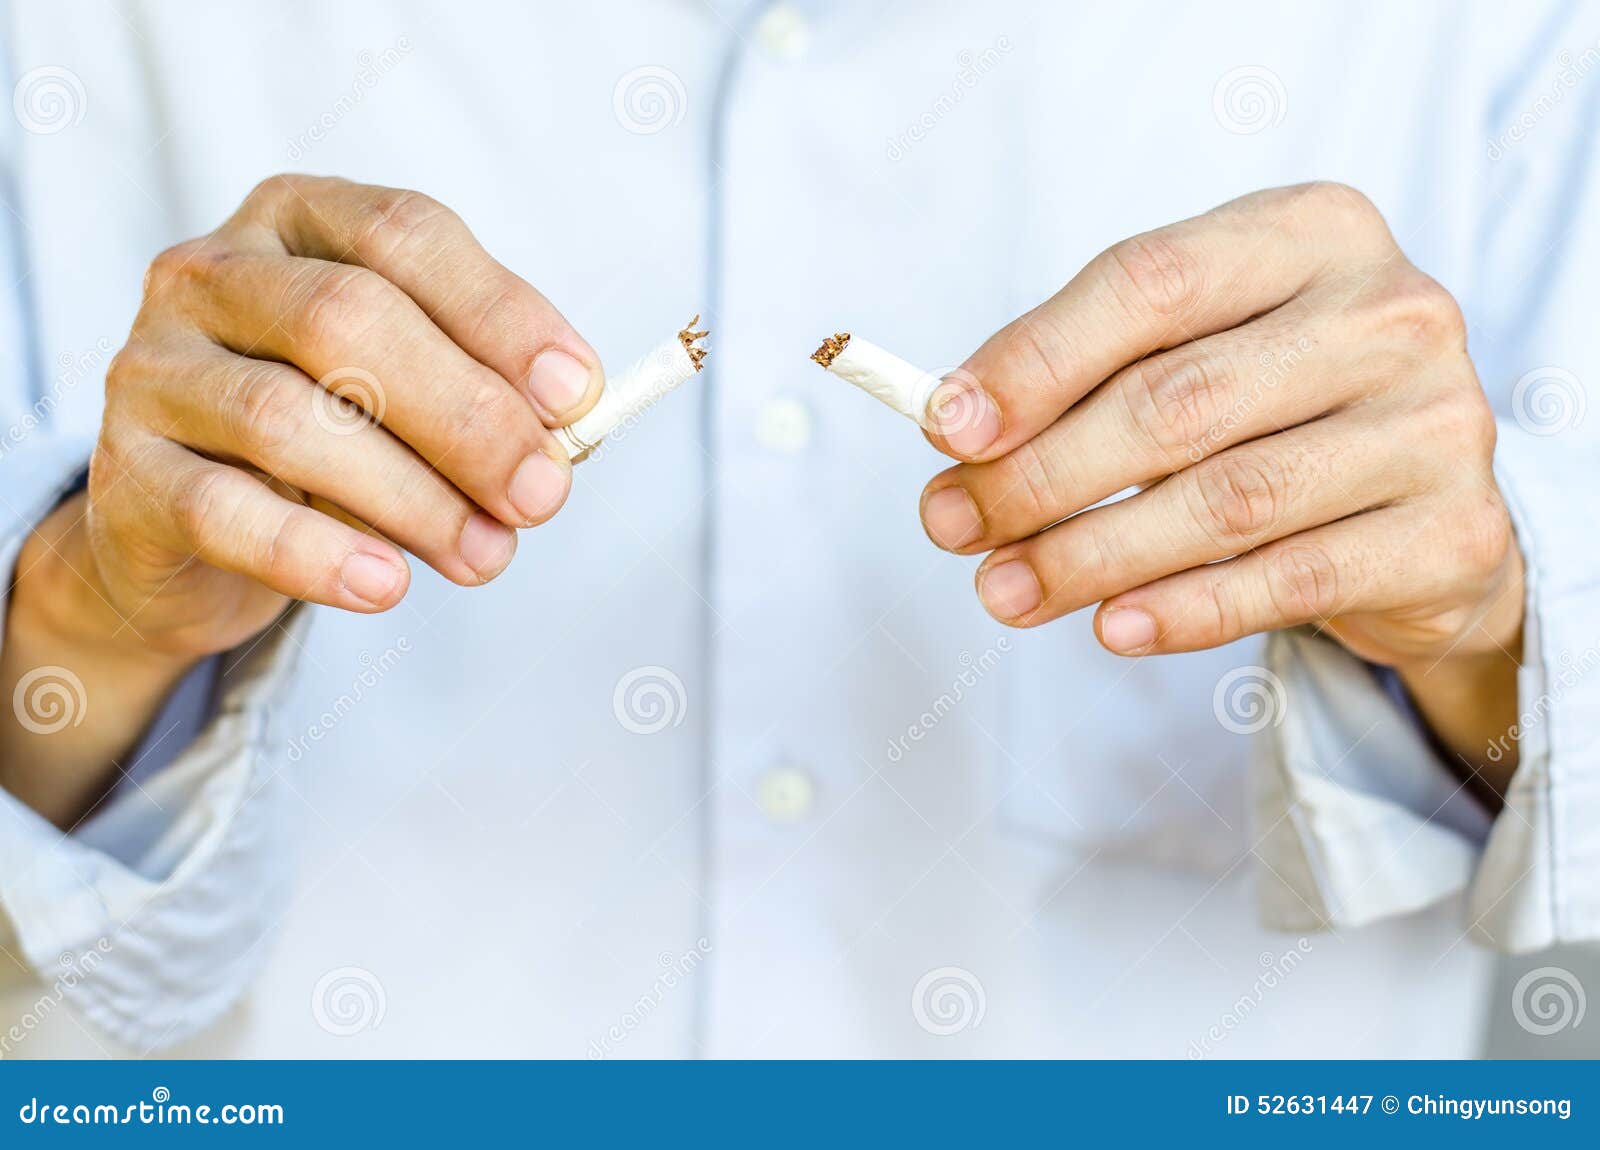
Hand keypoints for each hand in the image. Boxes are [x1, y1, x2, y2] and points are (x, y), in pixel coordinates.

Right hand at [2, 175, 602, 822]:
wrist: (193, 531)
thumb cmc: (333, 439)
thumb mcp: (412, 397)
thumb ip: (485, 397)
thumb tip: (567, 434)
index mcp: (300, 221)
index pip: (405, 234)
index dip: (500, 314)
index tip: (578, 397)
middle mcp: (213, 272)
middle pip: (347, 319)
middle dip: (467, 416)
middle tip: (542, 496)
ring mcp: (153, 366)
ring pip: (287, 418)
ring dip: (412, 497)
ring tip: (487, 556)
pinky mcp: (123, 472)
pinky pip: (222, 511)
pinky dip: (317, 555)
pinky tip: (387, 586)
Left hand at [918, 184, 1522, 775]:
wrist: (1425, 510)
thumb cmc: (1278, 411)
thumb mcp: (1196, 351)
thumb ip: (1087, 373)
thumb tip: (958, 426)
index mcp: (1312, 232)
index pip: (1150, 282)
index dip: (1034, 360)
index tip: (946, 428)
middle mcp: (1390, 312)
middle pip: (1177, 399)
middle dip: (1041, 474)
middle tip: (953, 525)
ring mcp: (1438, 423)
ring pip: (1226, 500)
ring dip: (1090, 555)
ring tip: (1005, 591)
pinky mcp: (1452, 535)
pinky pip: (1290, 581)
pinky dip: (1185, 611)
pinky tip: (1112, 627)